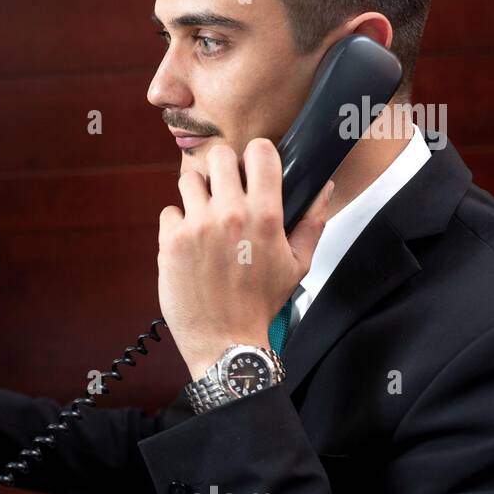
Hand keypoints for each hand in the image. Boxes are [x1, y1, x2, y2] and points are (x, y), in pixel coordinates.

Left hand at [157, 138, 332, 380]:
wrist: (225, 340)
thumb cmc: (261, 304)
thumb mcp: (298, 265)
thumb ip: (312, 222)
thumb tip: (323, 188)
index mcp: (265, 216)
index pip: (260, 152)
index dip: (256, 155)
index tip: (252, 168)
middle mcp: (230, 214)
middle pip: (219, 156)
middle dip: (223, 170)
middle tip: (225, 191)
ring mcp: (197, 226)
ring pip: (189, 180)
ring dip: (197, 194)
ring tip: (205, 216)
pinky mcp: (171, 242)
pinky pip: (169, 211)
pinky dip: (177, 223)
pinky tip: (190, 243)